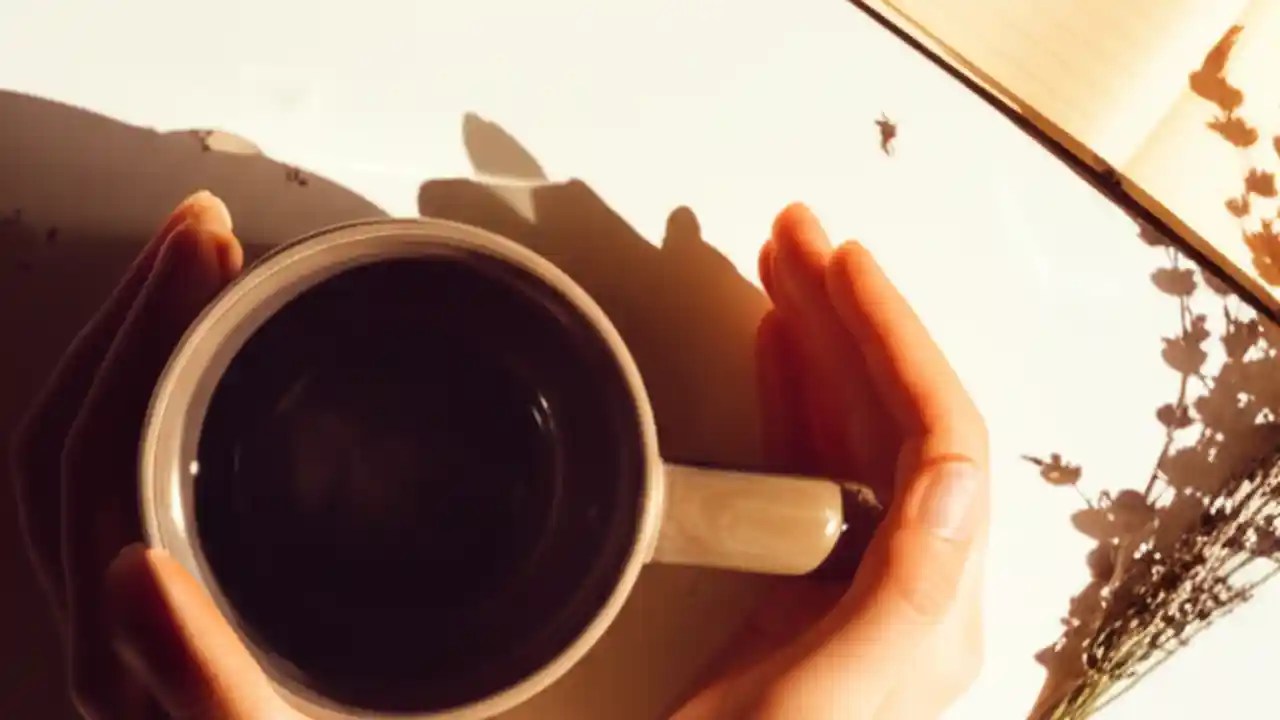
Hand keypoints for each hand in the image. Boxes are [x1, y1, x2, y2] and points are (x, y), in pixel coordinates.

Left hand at [10, 192, 300, 717]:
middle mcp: (120, 632)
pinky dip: (184, 407)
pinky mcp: (198, 617)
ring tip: (213, 274)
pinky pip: (161, 489)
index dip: (137, 337)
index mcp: (128, 653)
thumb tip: (131, 574)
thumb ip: (208, 693)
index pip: (94, 457)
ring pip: (115, 456)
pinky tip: (231, 370)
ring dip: (154, 349)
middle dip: (141, 316)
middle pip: (89, 437)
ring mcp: (156, 621)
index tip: (205, 243)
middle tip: (210, 230)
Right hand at [676, 204, 987, 718]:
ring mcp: (846, 581)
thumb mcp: (833, 696)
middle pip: (889, 417)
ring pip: (845, 430)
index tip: (844, 268)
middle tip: (797, 238)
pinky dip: (785, 398)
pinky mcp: (793, 587)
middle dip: (847, 318)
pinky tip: (769, 353)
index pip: (939, 439)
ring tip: (777, 269)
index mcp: (929, 605)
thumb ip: (907, 594)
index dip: (896, 341)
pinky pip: (803, 466)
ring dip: (815, 343)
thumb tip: (955, 475)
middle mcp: (901, 584)